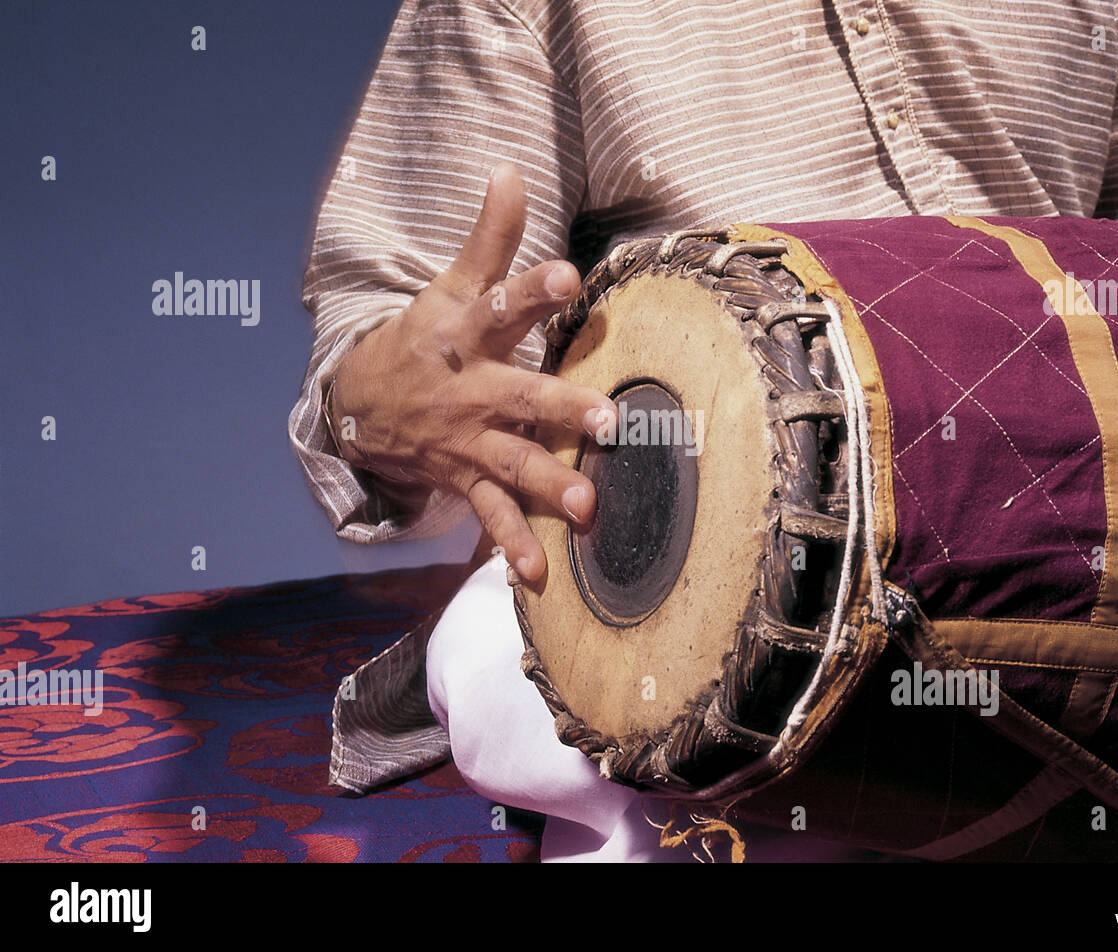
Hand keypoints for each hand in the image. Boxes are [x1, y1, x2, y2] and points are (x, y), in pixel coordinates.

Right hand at [329, 163, 616, 582]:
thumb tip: (510, 168)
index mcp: (466, 336)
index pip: (499, 304)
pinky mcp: (465, 480)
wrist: (362, 405)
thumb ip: (490, 237)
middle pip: (518, 396)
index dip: (530, 290)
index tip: (566, 276)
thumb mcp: (450, 286)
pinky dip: (512, 546)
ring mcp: (467, 441)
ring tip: (586, 507)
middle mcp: (470, 391)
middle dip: (559, 408)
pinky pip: (490, 516)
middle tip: (606, 420)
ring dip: (547, 486)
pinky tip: (538, 576)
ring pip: (511, 464)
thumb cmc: (426, 338)